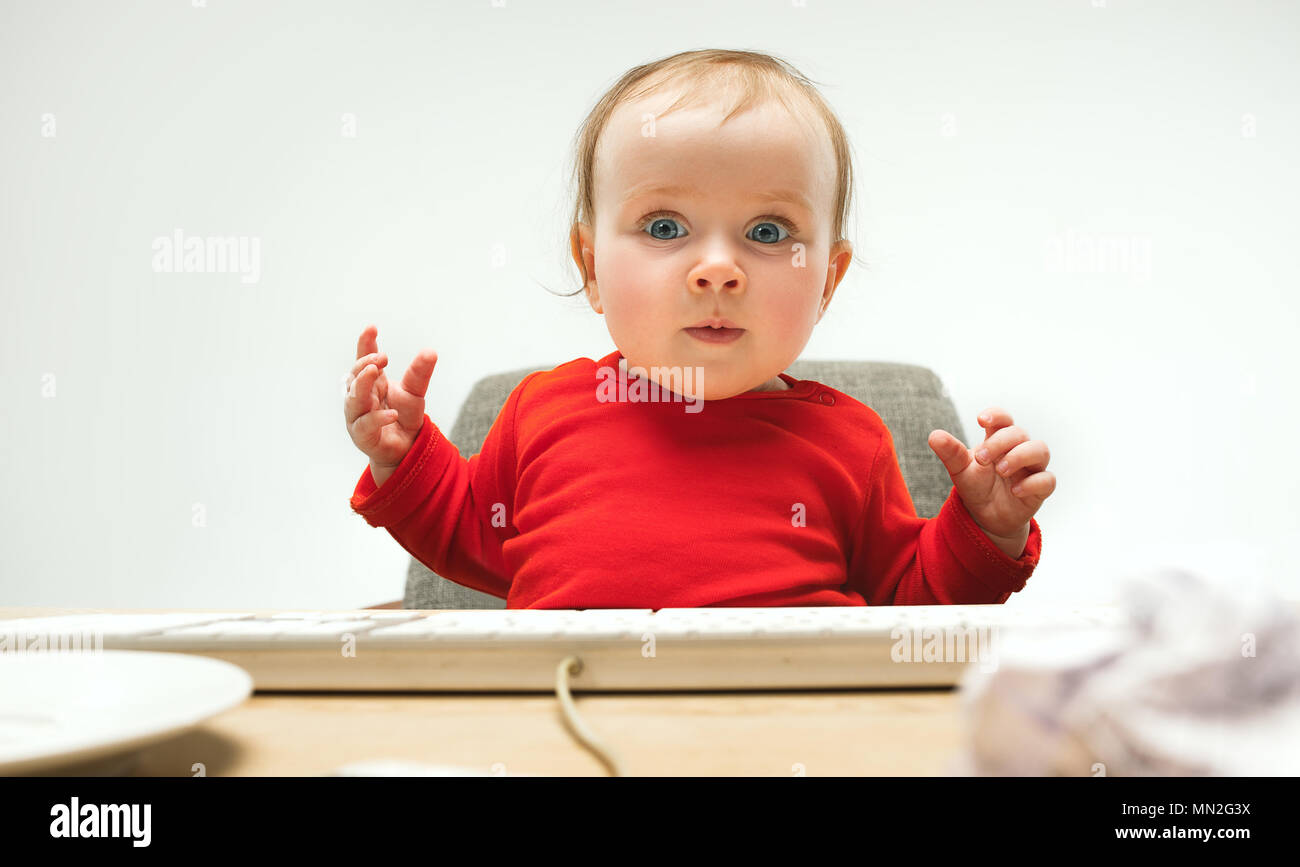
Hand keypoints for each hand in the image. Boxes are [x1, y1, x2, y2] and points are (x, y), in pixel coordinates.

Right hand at [343, 324, 438, 470]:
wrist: (406, 449)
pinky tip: (392, 413)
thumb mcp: (415, 392)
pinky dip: (377, 418)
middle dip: (365, 364)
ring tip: (375, 371)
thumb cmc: (404, 417)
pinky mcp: (362, 436)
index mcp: (372, 382)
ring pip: (354, 399)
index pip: (364, 359)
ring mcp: (358, 416)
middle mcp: (360, 397)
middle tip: (382, 357)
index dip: (365, 344)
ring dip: (362, 384)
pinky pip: (366, 425)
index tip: (372, 328)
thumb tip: (430, 351)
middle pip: (355, 376)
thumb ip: (419, 373)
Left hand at [927, 407, 1055, 549]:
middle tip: (981, 458)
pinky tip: (1014, 491)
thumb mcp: (960, 470)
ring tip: (1001, 470)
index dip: (997, 415)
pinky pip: (1047, 480)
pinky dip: (1032, 483)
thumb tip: (934, 436)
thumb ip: (951, 453)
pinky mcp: (1040, 488)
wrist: (986, 517)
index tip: (981, 420)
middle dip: (1000, 442)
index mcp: (998, 440)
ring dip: (1020, 456)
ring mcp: (1032, 468)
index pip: (1004, 419)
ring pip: (1041, 450)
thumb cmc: (976, 486)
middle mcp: (1018, 449)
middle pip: (1020, 433)